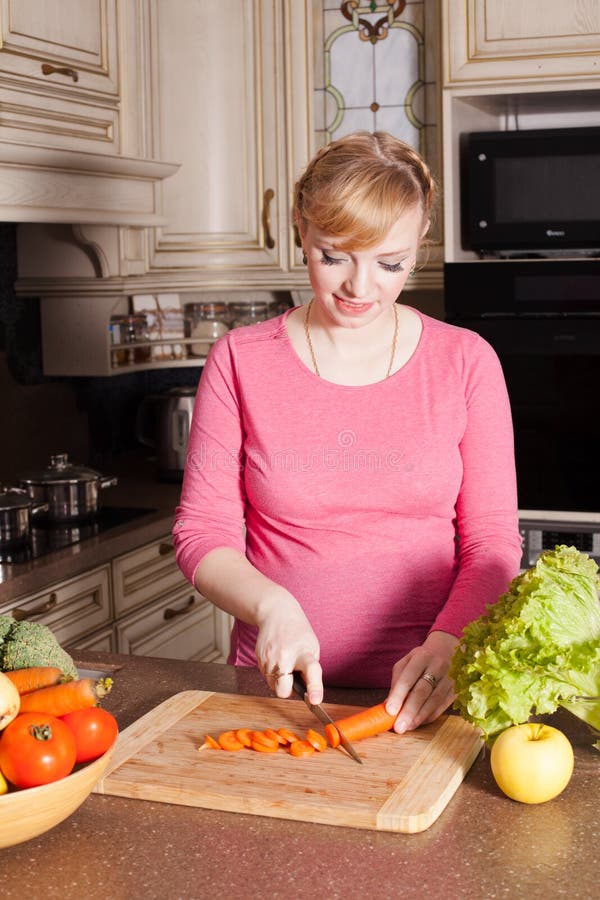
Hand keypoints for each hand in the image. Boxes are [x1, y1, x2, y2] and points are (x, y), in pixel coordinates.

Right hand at [254, 588, 322, 704]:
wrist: (276, 613)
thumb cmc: (298, 631)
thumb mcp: (311, 646)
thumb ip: (310, 669)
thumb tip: (307, 692)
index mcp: (303, 652)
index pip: (311, 671)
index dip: (314, 688)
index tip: (315, 701)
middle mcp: (285, 656)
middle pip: (283, 690)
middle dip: (287, 690)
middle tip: (292, 677)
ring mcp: (269, 658)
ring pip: (273, 686)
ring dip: (279, 680)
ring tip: (284, 662)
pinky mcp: (259, 659)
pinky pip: (266, 677)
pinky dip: (272, 673)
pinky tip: (276, 658)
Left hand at [384, 631, 457, 732]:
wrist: (449, 649)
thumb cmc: (422, 658)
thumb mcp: (407, 662)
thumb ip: (397, 681)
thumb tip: (389, 704)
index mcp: (422, 656)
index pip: (408, 677)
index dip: (398, 695)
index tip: (390, 711)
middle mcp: (438, 666)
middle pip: (422, 691)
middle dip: (409, 711)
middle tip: (398, 727)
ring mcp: (450, 678)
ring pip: (434, 700)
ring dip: (420, 716)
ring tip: (408, 727)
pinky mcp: (457, 689)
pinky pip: (442, 705)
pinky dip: (430, 716)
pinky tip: (419, 722)